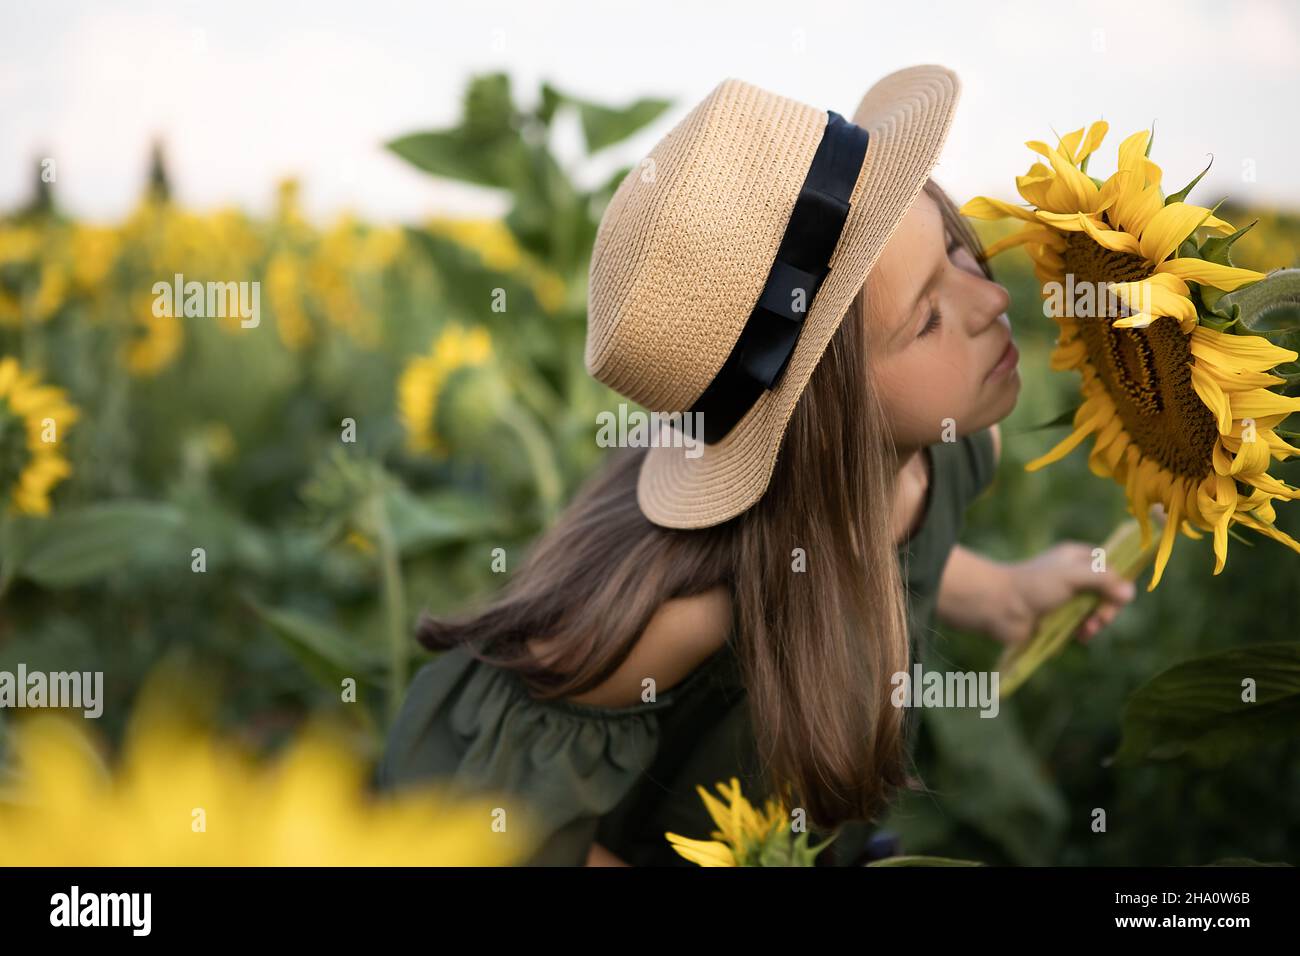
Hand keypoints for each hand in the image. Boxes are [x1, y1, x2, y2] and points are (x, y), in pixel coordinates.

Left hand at [989, 542, 1137, 645]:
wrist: (999, 608)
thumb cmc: (1033, 585)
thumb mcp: (1072, 576)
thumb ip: (1103, 580)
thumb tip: (1130, 593)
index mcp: (1076, 557)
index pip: (1111, 565)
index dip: (1118, 582)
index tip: (1117, 597)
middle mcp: (1073, 575)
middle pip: (1107, 591)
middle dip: (1107, 607)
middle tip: (1100, 619)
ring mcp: (1065, 597)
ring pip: (1095, 610)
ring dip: (1096, 622)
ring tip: (1086, 631)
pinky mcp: (1058, 618)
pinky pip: (1081, 625)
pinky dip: (1084, 631)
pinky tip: (1079, 637)